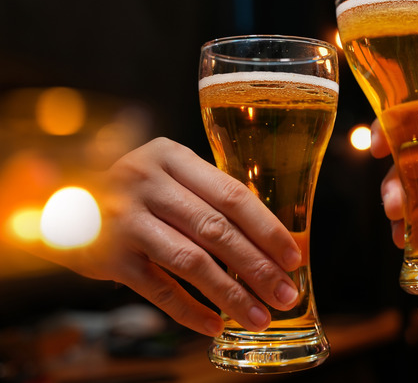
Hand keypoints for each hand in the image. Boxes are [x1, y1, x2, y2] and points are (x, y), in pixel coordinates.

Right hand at [29, 138, 301, 336]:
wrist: (59, 203)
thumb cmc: (134, 192)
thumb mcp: (169, 177)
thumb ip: (210, 197)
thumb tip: (273, 240)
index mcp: (171, 157)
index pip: (232, 194)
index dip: (267, 229)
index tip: (293, 257)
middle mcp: (146, 183)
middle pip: (216, 229)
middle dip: (257, 266)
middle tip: (285, 293)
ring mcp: (124, 219)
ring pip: (190, 261)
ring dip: (230, 293)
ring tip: (260, 315)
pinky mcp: (107, 255)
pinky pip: (157, 288)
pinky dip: (188, 310)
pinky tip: (214, 325)